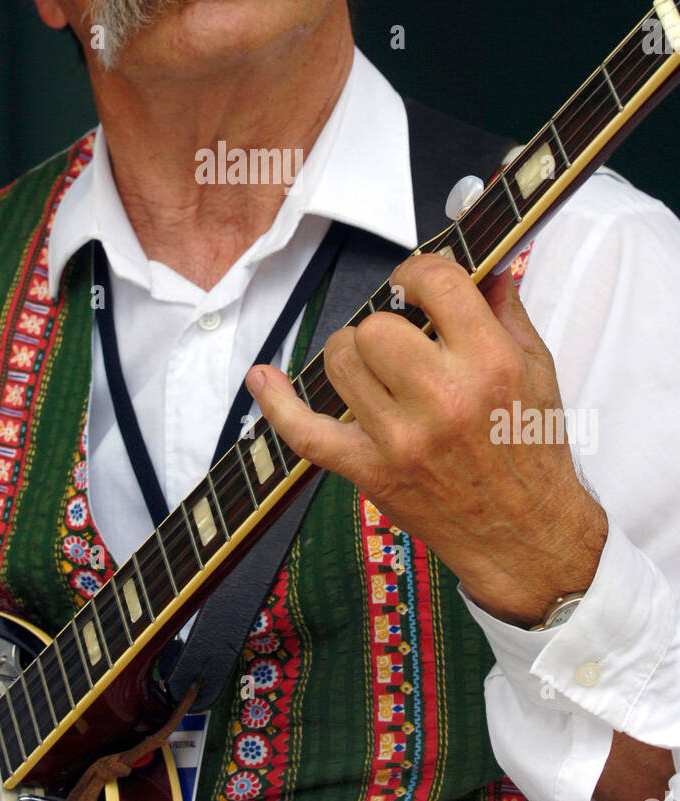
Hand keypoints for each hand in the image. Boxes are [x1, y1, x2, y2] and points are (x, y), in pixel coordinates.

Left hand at [246, 253, 607, 625]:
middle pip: (377, 326)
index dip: (420, 272)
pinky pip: (307, 432)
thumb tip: (484, 264)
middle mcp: (444, 398)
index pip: (436, 283)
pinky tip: (264, 378)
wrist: (526, 536)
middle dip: (387, 324)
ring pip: (341, 362)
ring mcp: (402, 438)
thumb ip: (505, 310)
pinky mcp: (371, 471)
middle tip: (403, 342)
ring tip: (374, 368)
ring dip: (351, 354)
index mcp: (490, 364)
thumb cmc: (532, 448)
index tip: (418, 284)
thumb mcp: (537, 369)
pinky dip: (278, 404)